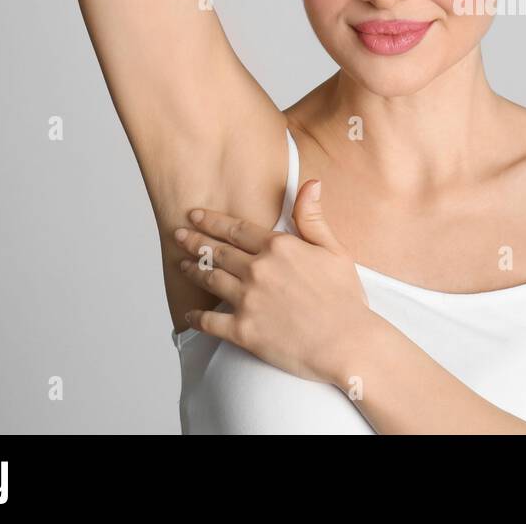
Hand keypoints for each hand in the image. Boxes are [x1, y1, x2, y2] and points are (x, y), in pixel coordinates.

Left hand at [174, 178, 373, 385]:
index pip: (236, 229)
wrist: (346, 343)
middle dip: (195, 241)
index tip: (195, 215)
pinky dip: (195, 317)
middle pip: (217, 251)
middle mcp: (258, 269)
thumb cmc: (345, 299)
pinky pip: (209, 321)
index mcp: (279, 248)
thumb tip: (310, 183)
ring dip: (193, 270)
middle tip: (178, 235)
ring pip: (210, 280)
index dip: (212, 220)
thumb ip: (314, 217)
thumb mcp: (335, 250)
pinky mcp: (242, 330)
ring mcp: (248, 300)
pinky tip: (189, 314)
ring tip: (182, 265)